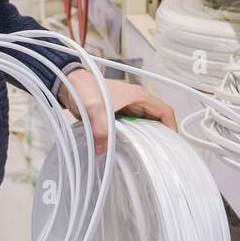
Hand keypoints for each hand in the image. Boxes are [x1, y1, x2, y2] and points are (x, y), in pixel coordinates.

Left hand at [58, 68, 176, 155]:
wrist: (68, 84)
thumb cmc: (83, 88)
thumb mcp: (93, 107)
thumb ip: (99, 127)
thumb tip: (103, 149)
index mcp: (138, 97)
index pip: (165, 111)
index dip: (171, 128)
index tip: (170, 145)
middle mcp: (136, 102)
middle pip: (157, 121)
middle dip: (158, 137)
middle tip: (157, 155)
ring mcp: (127, 109)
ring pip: (144, 126)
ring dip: (144, 139)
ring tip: (143, 156)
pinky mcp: (117, 115)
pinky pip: (131, 129)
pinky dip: (131, 139)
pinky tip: (126, 150)